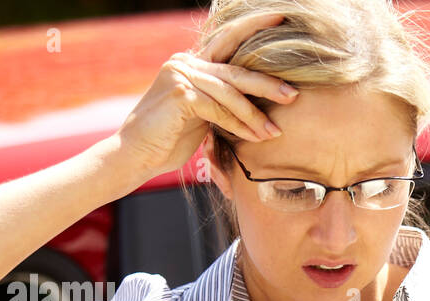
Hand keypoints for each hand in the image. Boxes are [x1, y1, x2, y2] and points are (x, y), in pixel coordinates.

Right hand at [115, 11, 298, 178]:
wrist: (136, 154)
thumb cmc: (171, 138)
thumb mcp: (202, 113)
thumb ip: (221, 100)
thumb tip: (255, 99)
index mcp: (193, 62)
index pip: (228, 39)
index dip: (254, 26)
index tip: (282, 18)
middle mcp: (186, 62)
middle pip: (236, 69)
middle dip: (268, 83)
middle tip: (293, 95)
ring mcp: (181, 75)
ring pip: (230, 92)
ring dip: (255, 115)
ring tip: (274, 132)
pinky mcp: (180, 93)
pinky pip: (219, 109)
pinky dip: (238, 125)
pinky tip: (254, 138)